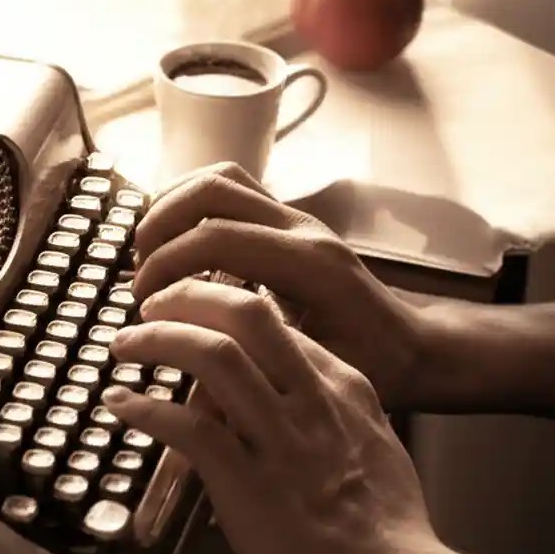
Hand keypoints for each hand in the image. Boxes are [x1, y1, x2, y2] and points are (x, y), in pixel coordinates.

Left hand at [103, 280, 447, 553]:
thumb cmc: (386, 534)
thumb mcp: (377, 450)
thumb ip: (337, 416)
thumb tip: (301, 402)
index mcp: (343, 391)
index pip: (279, 322)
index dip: (226, 307)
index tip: (195, 312)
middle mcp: (311, 403)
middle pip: (246, 314)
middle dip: (190, 298)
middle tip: (154, 303)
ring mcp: (280, 439)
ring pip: (214, 354)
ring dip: (159, 339)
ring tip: (127, 344)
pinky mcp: (247, 482)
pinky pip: (188, 427)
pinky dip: (145, 410)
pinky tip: (121, 404)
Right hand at [131, 163, 434, 410]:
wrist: (413, 348)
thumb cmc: (371, 369)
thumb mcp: (309, 375)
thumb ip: (254, 365)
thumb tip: (181, 375)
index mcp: (309, 265)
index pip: (216, 239)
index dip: (166, 267)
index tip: (144, 306)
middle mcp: (303, 228)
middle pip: (210, 192)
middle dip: (159, 231)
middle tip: (141, 281)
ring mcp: (297, 217)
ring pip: (218, 178)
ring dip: (170, 209)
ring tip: (150, 257)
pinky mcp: (289, 219)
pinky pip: (230, 187)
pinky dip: (189, 205)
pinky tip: (175, 246)